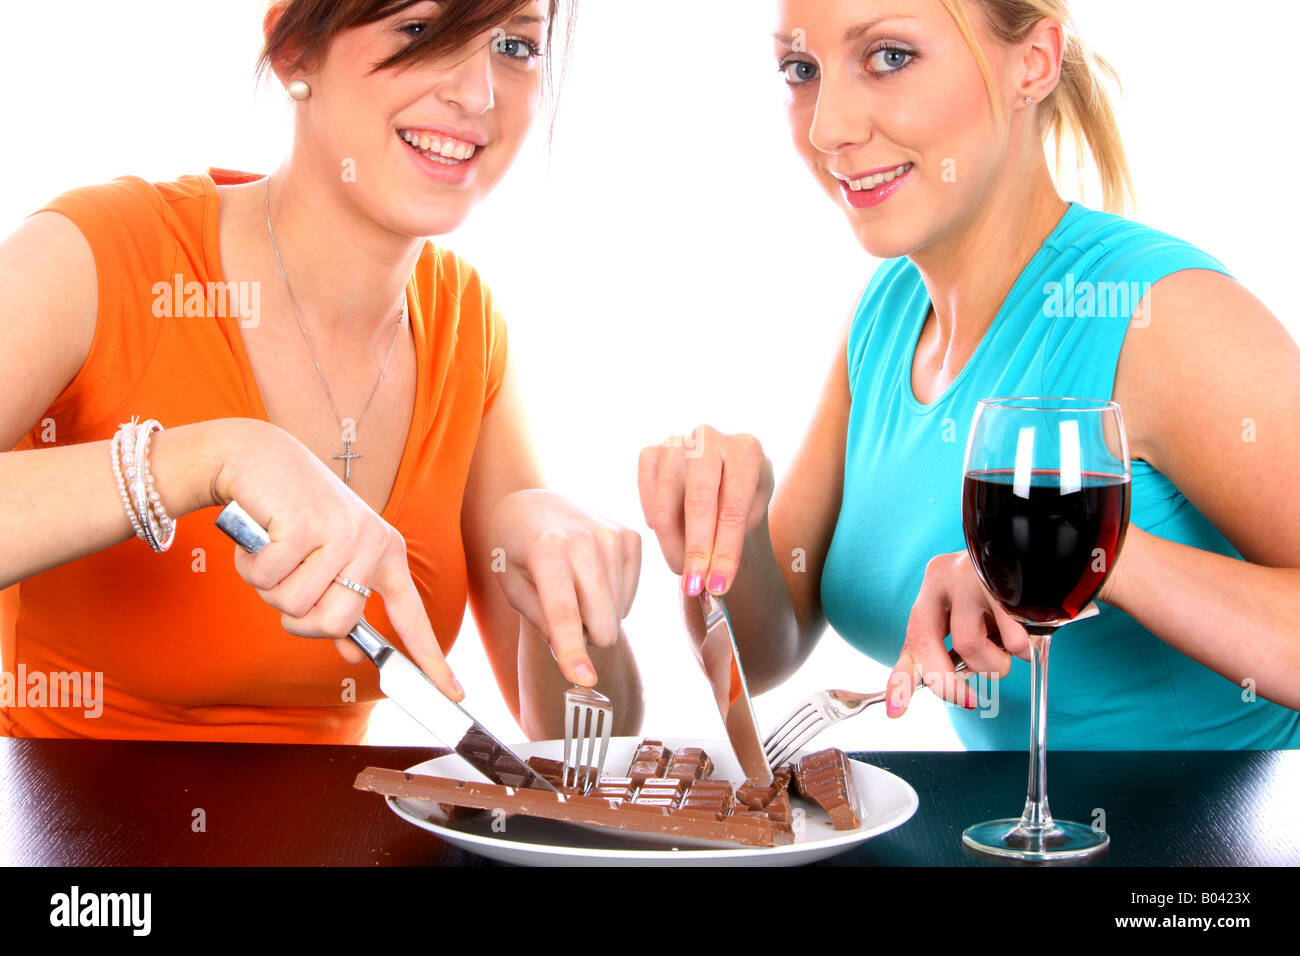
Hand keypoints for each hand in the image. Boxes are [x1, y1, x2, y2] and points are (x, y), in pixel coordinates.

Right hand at [211, 419, 461, 700]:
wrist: (258, 458)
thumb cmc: (292, 516)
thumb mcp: (327, 560)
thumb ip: (342, 605)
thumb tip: (352, 654)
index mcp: (386, 553)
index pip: (412, 617)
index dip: (431, 660)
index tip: (456, 695)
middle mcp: (372, 542)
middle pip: (334, 624)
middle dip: (298, 617)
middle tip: (286, 582)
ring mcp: (342, 532)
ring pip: (297, 607)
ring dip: (271, 588)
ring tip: (276, 551)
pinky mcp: (304, 524)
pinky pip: (269, 579)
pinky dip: (252, 565)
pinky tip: (261, 535)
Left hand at [489, 489, 640, 685]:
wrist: (533, 505)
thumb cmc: (515, 550)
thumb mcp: (511, 586)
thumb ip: (540, 620)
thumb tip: (572, 655)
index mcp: (546, 548)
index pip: (564, 612)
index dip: (573, 650)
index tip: (584, 680)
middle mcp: (584, 538)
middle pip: (602, 621)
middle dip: (585, 636)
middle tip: (562, 616)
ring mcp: (611, 534)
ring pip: (618, 612)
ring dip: (596, 615)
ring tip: (572, 589)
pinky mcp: (630, 535)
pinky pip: (631, 593)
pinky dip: (613, 600)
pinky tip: (592, 582)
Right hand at [637, 426, 773, 595]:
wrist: (723, 482)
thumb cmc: (740, 504)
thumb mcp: (750, 518)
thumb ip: (732, 541)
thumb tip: (709, 582)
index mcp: (747, 450)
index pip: (733, 508)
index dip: (724, 551)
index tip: (718, 585)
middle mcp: (711, 438)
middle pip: (698, 501)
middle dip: (695, 549)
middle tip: (693, 585)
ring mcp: (678, 441)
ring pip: (666, 500)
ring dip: (671, 543)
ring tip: (682, 567)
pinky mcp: (652, 451)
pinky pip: (646, 491)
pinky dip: (652, 516)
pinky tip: (664, 531)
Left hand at [886, 551, 1029, 717]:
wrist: (1046, 552)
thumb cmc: (1007, 593)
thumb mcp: (973, 613)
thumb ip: (950, 644)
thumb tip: (939, 686)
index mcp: (933, 585)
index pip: (912, 636)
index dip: (902, 678)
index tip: (896, 711)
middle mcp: (945, 576)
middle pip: (929, 643)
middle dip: (947, 682)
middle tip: (968, 700)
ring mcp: (974, 576)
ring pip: (969, 645)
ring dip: (993, 663)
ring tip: (1007, 648)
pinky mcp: (1005, 581)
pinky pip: (1011, 640)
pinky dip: (1021, 650)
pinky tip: (1026, 635)